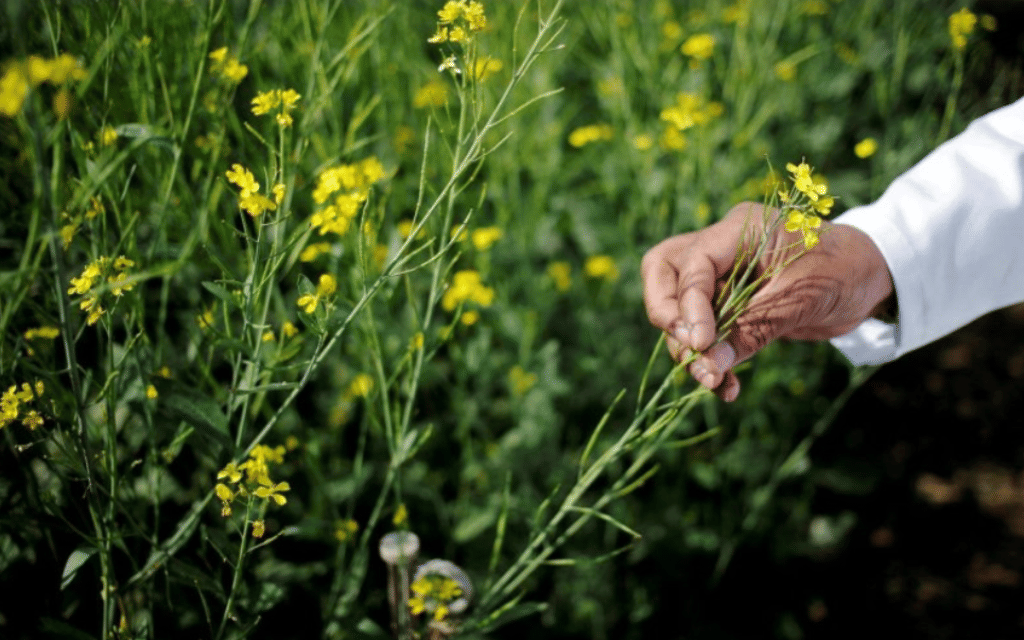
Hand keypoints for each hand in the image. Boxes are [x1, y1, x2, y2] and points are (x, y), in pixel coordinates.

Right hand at [641, 202, 894, 400]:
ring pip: (675, 304)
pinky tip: (726, 386)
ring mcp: (721, 274)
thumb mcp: (800, 300)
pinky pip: (702, 329)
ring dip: (688, 348)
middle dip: (668, 315)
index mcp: (739, 230)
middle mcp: (721, 247)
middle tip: (689, 349)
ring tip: (713, 381)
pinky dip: (709, 358)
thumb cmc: (842, 273)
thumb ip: (752, 329)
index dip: (689, 306)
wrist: (870, 279)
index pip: (692, 264)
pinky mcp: (727, 302)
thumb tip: (708, 365)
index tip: (699, 345)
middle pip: (663, 271)